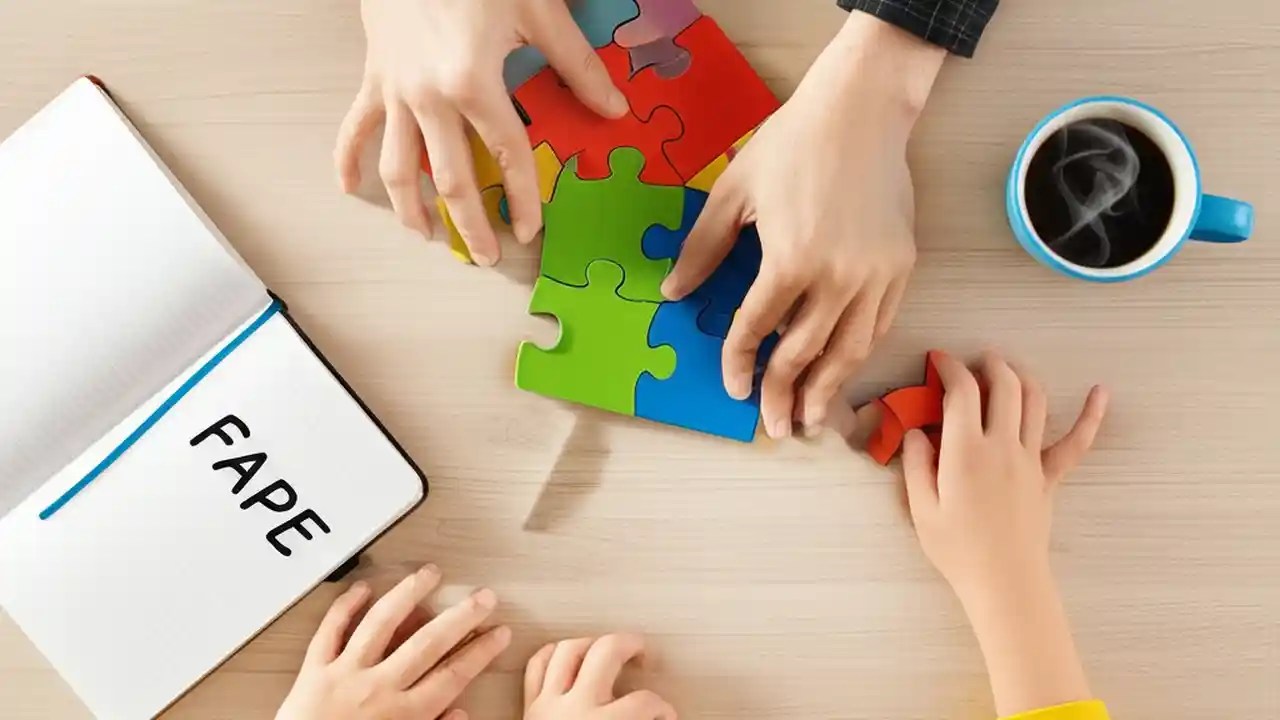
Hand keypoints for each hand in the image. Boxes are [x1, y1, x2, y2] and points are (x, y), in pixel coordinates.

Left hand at [276, 564, 510, 719]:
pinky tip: (362, 587)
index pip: (453, 675)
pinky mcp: (313, 672)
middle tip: (482, 597)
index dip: (480, 651)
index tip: (497, 633)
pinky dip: (344, 607)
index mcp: (404, 716)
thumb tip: (461, 714)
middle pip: (428, 643)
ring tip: (429, 574)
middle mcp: (378, 690)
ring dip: (408, 594)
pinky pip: (330, 632)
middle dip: (461, 616)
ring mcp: (345, 676)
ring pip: (381, 623)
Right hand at [335, 0, 627, 264]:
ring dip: (412, 208)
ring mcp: (396, 91)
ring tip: (428, 237)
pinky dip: (347, 160)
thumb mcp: (537, 10)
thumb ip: (575, 64)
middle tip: (487, 258)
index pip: (507, 156)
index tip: (531, 230)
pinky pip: (356, 128)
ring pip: (399, 166)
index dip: (523, 197)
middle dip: (471, 224)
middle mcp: (429, 98)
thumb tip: (614, 109)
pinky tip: (348, 190)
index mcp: (473, 83)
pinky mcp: (373, 79)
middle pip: (451, 178)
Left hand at [524, 634, 675, 719]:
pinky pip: (536, 668)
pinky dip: (550, 656)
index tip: (665, 713)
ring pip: (568, 651)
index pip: (644, 703)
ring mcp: (547, 705)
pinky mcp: (529, 709)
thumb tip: (657, 719)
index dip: (663, 708)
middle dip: (629, 643)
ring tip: (605, 646)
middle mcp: (574, 708)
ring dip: (590, 643)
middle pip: (606, 652)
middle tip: (642, 650)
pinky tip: (563, 653)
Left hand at [660, 13, 945, 438]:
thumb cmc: (790, 145)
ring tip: (812, 420)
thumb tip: (674, 292)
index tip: (732, 388)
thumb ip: (703, 249)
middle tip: (773, 426)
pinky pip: (879, 325)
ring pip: (850, 350)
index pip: (757, 329)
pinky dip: (860, 354)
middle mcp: (836, 277)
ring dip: (828, 390)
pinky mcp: (901, 266)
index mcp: (790, 260)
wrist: (861, 111)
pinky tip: (845, 372)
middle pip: (804, 353)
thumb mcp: (733, 193)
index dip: (740, 362)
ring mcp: (875, 275)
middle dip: (783, 394)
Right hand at [901, 352, 1107, 598]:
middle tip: (975, 360)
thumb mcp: (920, 509)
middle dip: (989, 364)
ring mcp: (1030, 460)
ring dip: (1022, 376)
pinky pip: (1075, 442)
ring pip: (1034, 402)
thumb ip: (915, 464)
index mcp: (965, 452)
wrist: (1004, 582)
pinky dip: (1091, 415)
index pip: (962, 392)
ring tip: (1007, 368)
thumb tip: (915, 432)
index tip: (939, 361)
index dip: (950, 368)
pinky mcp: (1049, 477)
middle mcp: (1002, 446)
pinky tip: (1100, 392)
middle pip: (1004, 386)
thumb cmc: (958, 550)